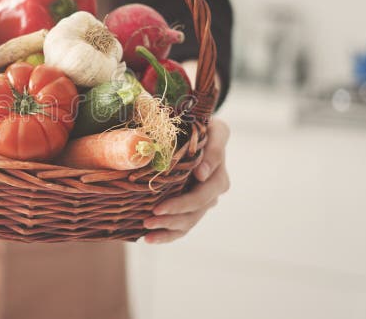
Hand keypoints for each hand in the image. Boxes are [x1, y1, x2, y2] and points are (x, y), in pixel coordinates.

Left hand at [143, 118, 229, 243]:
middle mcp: (212, 191)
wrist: (197, 130)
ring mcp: (201, 201)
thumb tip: (202, 174)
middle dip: (171, 218)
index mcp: (218, 175)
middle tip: (148, 220)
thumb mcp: (215, 130)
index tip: (158, 207)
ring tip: (146, 233)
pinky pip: (181, 227)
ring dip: (167, 230)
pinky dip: (166, 235)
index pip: (203, 195)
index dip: (183, 204)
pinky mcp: (189, 207)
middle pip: (194, 212)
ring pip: (188, 223)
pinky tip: (148, 239)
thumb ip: (214, 149)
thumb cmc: (203, 127)